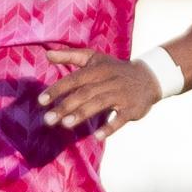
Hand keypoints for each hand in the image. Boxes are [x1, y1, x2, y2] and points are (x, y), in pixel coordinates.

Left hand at [40, 47, 160, 135]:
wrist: (149, 77)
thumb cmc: (115, 69)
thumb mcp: (94, 58)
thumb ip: (70, 56)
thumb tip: (46, 54)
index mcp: (97, 70)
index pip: (74, 79)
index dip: (58, 89)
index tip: (41, 101)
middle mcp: (109, 81)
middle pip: (84, 93)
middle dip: (65, 106)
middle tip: (48, 119)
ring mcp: (121, 95)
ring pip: (100, 104)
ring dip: (82, 114)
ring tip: (65, 125)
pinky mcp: (132, 109)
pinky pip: (120, 119)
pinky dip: (110, 127)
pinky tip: (97, 136)